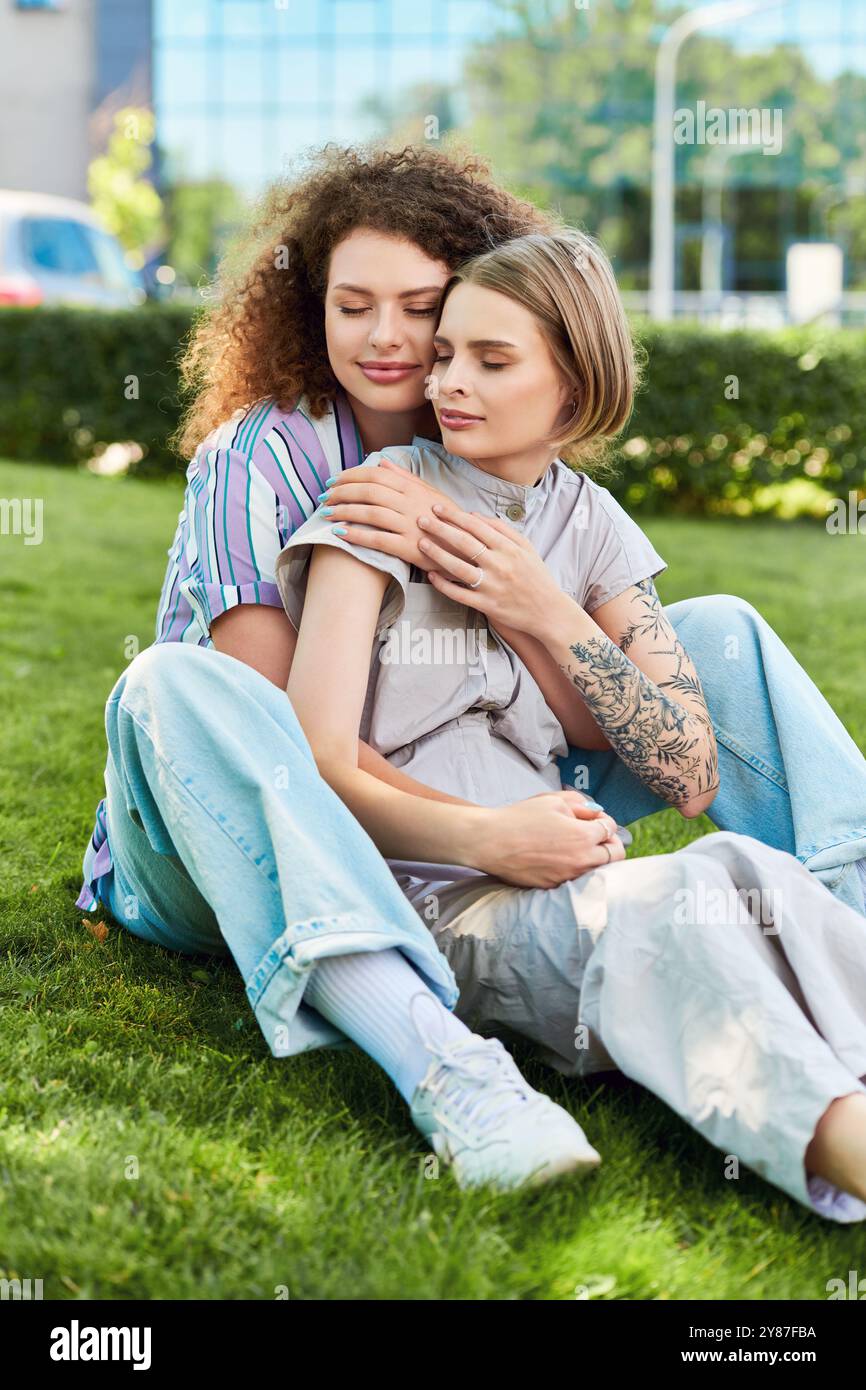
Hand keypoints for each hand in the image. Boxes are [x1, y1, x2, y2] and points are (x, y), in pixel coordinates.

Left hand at [319, 458, 466, 569]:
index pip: (375, 474)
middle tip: (324, 498)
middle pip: (368, 491)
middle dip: (341, 493)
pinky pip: (378, 539)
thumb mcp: (431, 493)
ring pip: (370, 513)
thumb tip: (383, 461)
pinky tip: (340, 533)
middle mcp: (410, 503)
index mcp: (413, 488)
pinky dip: (356, 535)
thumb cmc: (448, 520)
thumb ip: (406, 477)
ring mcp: (410, 525)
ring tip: (326, 514)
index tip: (333, 481)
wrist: (468, 548)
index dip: (350, 476)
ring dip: (344, 512)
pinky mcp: (409, 548)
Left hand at [415, 500, 565, 635]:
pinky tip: (431, 576)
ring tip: (421, 543)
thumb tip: (475, 516)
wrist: (548, 611)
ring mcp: (492, 586)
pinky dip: (444, 585)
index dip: (455, 516)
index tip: (437, 508)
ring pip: (458, 567)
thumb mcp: (526, 547)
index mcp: (509, 549)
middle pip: (464, 543)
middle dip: (440, 529)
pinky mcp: (487, 606)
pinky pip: (459, 594)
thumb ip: (503, 529)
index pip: (477, 527)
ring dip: (437, 554)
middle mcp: (500, 565)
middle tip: (421, 520)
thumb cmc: (536, 577)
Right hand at [474, 790, 624, 888]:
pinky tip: (564, 859)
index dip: (604, 820)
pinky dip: (578, 870)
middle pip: (615, 856)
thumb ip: (581, 805)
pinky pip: (577, 880)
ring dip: (597, 859)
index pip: (611, 829)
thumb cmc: (520, 817)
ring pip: (599, 871)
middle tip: (598, 836)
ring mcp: (568, 877)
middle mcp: (581, 860)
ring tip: (581, 847)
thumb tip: (596, 813)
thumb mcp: (553, 800)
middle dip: (611, 843)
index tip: (594, 818)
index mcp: (583, 836)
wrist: (491, 841)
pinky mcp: (554, 886)